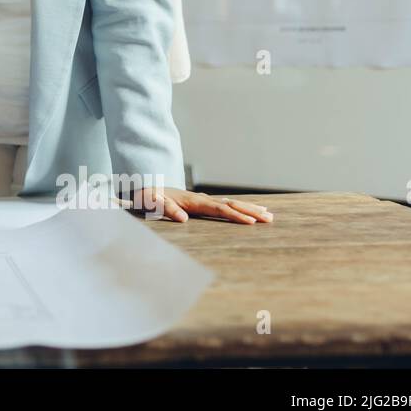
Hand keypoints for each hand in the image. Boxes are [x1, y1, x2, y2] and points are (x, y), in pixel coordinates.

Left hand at [126, 187, 273, 223]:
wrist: (141, 187)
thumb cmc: (146, 197)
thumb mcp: (152, 203)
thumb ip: (165, 209)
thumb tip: (183, 219)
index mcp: (192, 201)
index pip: (219, 209)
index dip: (235, 215)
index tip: (251, 222)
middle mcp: (200, 199)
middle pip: (230, 204)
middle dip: (250, 211)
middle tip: (270, 218)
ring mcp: (201, 200)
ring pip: (230, 203)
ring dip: (248, 208)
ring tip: (268, 215)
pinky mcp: (199, 203)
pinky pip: (223, 205)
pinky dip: (238, 207)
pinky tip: (247, 211)